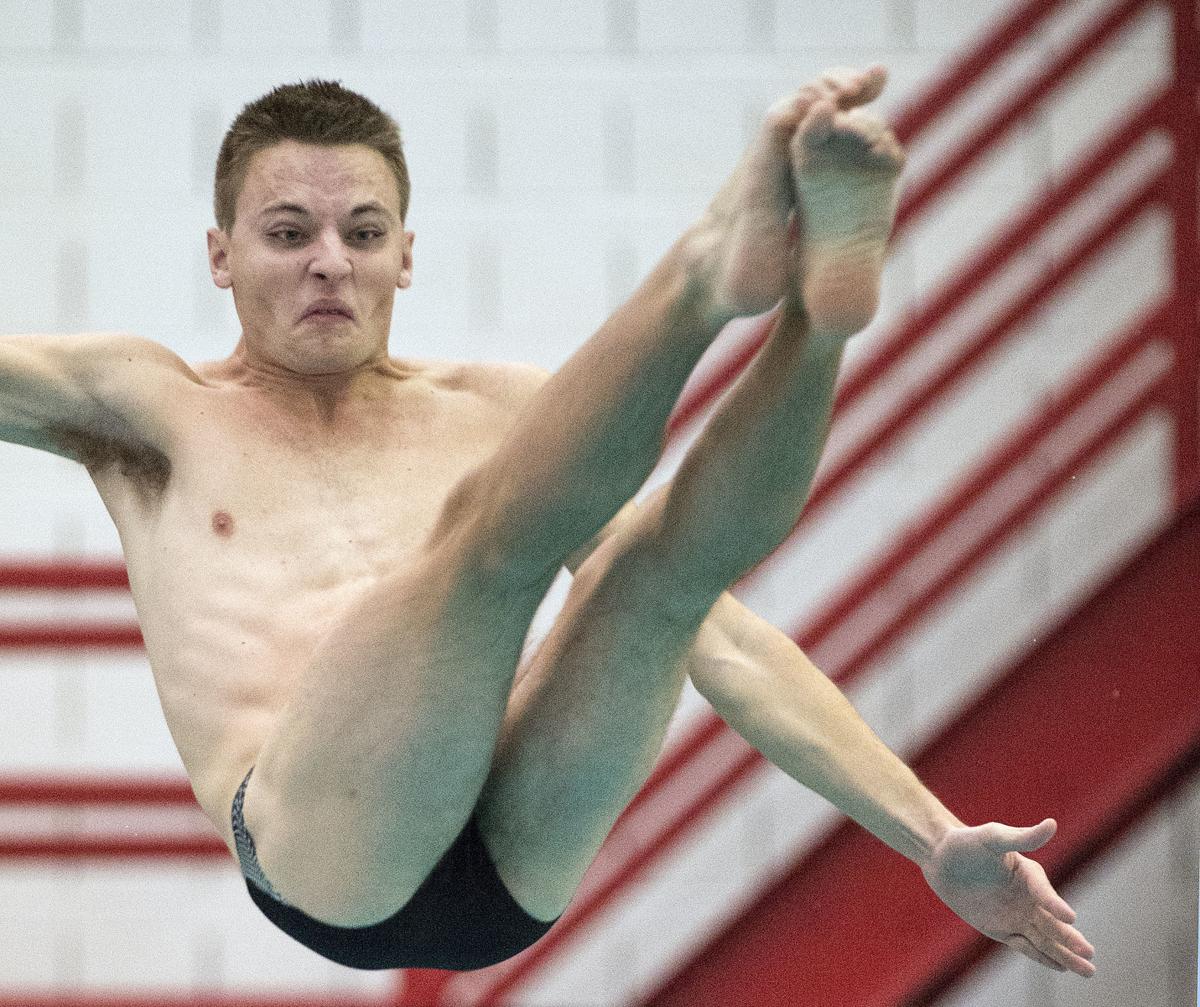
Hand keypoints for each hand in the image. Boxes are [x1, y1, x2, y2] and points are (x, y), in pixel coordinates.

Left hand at [921, 818, 1096, 976]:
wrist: (941, 857)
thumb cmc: (967, 842)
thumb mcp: (993, 837)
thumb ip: (1022, 837)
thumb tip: (1051, 824)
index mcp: (1029, 875)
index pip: (1044, 892)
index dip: (1055, 904)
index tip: (1069, 918)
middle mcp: (1028, 898)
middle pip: (1052, 922)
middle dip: (1070, 939)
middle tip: (1090, 953)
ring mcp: (1016, 915)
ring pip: (1044, 939)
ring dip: (1065, 954)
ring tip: (1088, 970)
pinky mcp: (1000, 929)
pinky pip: (1024, 946)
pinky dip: (1042, 957)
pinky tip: (1060, 966)